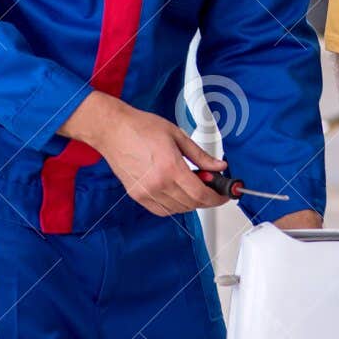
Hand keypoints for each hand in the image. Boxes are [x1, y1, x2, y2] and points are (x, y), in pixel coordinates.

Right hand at [64, 94, 231, 216]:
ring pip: (178, 209)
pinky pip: (163, 211)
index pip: (201, 194)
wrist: (113, 130)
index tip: (224, 195)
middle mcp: (158, 184)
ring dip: (191, 202)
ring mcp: (146, 192)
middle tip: (211, 185)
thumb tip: (219, 166)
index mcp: (170, 167)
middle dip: (207, 198)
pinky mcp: (137, 195)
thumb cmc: (141, 128)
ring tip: (193, 184)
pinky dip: (175, 206)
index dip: (217, 198)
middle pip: (192, 203)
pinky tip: (178, 193)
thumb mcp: (178, 136)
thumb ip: (201, 155)